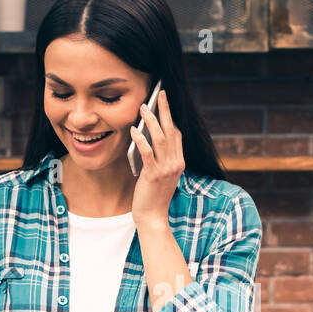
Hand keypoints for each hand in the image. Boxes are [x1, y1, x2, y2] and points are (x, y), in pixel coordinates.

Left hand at [129, 89, 183, 227]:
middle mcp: (176, 163)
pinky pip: (147, 152)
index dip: (171, 119)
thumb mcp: (161, 174)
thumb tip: (147, 138)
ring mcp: (166, 169)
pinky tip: (133, 130)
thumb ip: (159, 158)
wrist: (153, 217)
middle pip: (171, 131)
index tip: (164, 104)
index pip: (177, 135)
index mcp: (179, 162)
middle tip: (160, 94)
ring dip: (152, 121)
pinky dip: (141, 139)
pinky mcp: (153, 174)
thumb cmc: (153, 196)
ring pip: (160, 138)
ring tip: (144, 108)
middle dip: (165, 111)